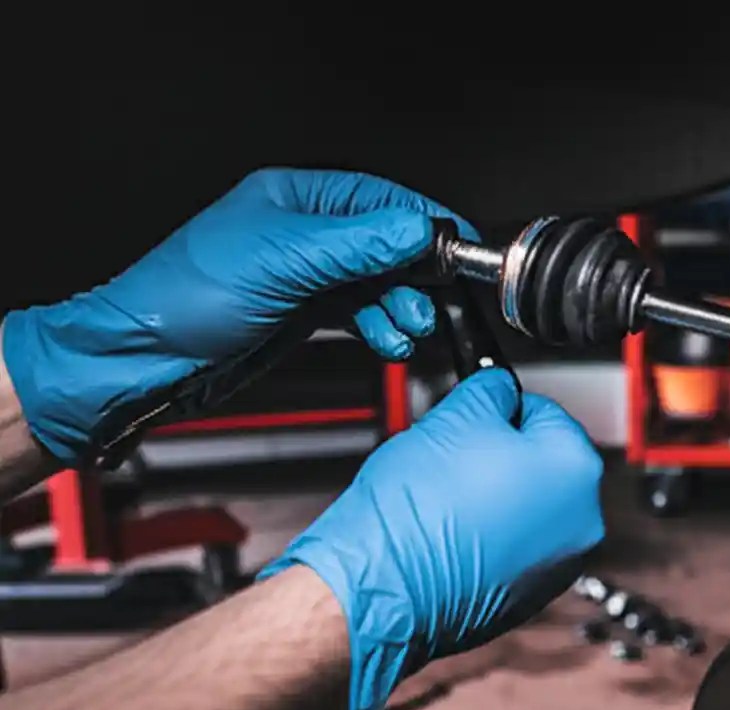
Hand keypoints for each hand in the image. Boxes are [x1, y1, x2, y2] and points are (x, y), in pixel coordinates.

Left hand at [1, 168, 477, 463]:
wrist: (140, 361)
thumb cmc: (182, 299)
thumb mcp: (282, 262)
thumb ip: (357, 244)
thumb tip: (417, 228)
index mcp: (295, 198)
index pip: (380, 199)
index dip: (425, 221)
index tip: (460, 245)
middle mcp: (303, 232)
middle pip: (386, 242)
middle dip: (417, 273)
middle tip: (436, 298)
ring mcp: (303, 274)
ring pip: (378, 282)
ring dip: (402, 306)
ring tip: (409, 328)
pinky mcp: (301, 311)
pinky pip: (360, 310)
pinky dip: (380, 325)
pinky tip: (388, 340)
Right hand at [259, 369, 604, 709]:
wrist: (381, 586)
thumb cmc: (418, 507)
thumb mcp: (455, 415)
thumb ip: (491, 390)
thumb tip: (499, 387)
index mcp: (576, 469)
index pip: (548, 413)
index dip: (504, 409)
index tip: (477, 416)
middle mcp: (583, 521)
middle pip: (543, 465)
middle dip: (502, 456)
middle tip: (455, 458)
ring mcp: (560, 565)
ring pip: (530, 510)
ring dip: (497, 498)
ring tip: (448, 500)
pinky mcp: (530, 598)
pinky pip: (515, 549)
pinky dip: (491, 538)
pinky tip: (452, 533)